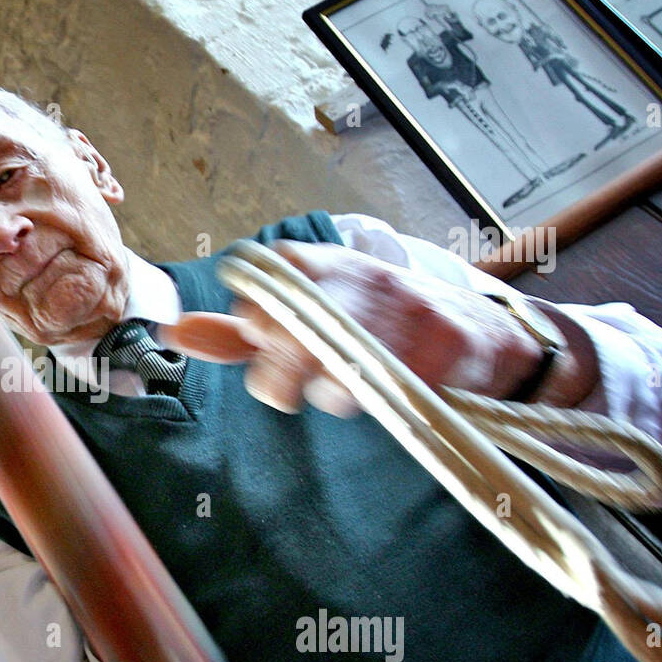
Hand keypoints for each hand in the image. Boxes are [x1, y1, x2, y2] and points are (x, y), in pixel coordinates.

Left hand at [157, 239, 573, 416]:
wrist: (488, 337)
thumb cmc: (379, 328)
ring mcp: (407, 307)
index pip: (271, 273)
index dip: (256, 314)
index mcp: (324, 265)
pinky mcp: (446, 341)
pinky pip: (396, 378)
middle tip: (284, 390)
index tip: (259, 338)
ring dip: (330, 390)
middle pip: (299, 322)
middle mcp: (363, 277)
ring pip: (342, 356)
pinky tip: (382, 394)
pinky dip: (380, 396)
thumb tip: (173, 331)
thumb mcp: (309, 319)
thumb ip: (241, 334)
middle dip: (281, 367)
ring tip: (338, 392)